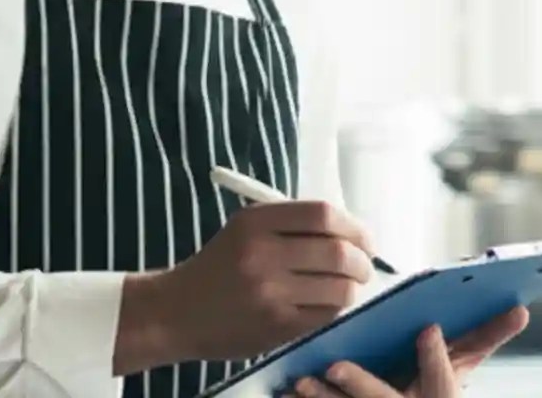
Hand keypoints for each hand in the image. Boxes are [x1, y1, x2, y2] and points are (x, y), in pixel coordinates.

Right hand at [114, 201, 377, 374]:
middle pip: (337, 252)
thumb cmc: (218, 267)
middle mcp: (262, 254)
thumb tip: (350, 232)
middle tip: (363, 265)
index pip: (323, 215)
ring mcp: (270, 293)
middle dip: (362, 260)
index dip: (353, 226)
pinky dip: (335, 308)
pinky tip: (325, 303)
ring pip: (340, 288)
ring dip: (352, 287)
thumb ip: (291, 225)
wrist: (177, 311)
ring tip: (346, 286)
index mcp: (255, 222)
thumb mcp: (243, 230)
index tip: (363, 237)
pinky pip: (327, 314)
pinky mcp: (277, 326)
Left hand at [288, 306, 529, 397]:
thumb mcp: (460, 371)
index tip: (427, 329)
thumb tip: (519, 309)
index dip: (437, 361)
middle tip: (335, 365)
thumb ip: (484, 339)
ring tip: (299, 380)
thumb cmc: (431, 391)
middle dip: (363, 386)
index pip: (444, 385)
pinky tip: (283, 390)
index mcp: (438, 397)